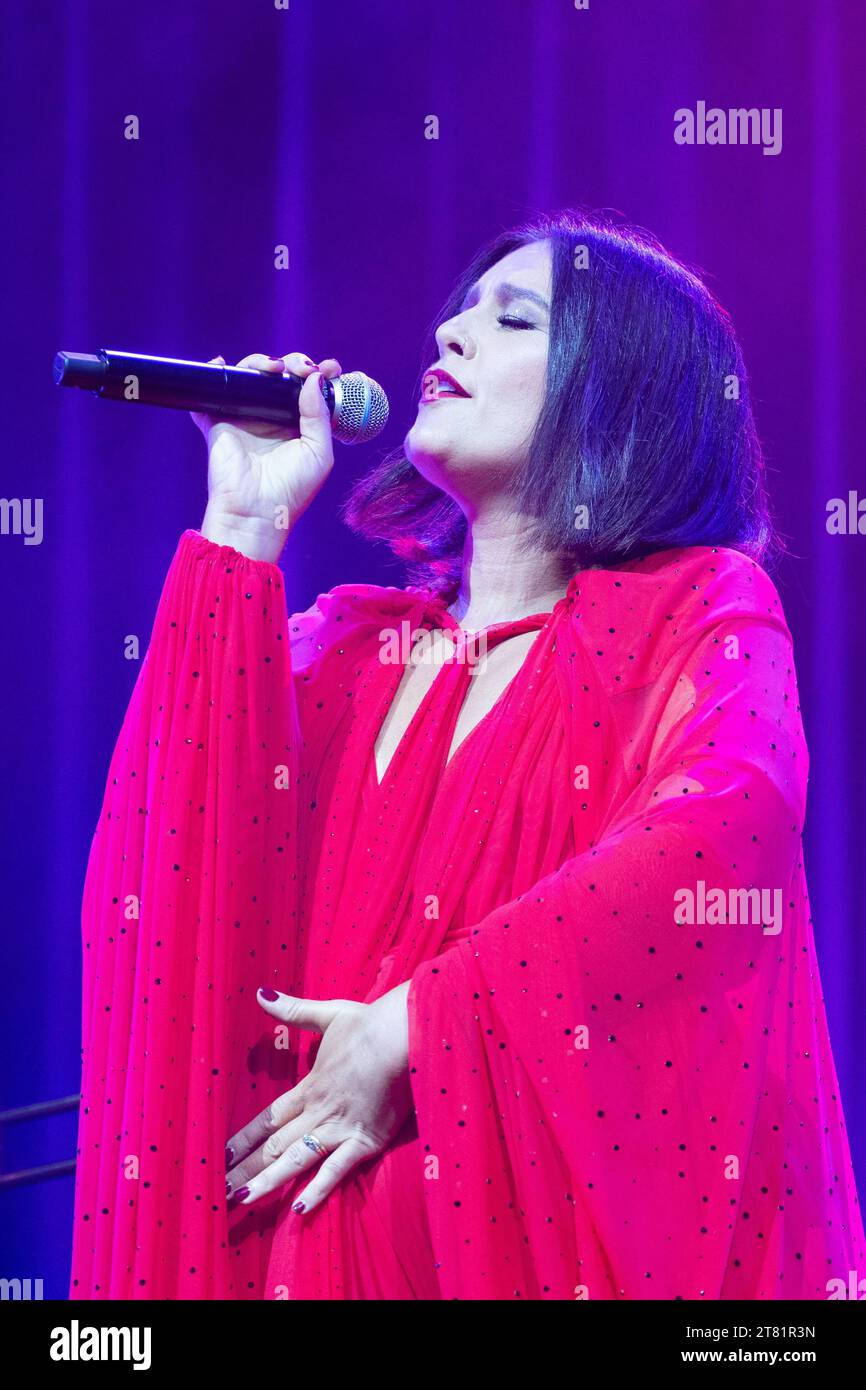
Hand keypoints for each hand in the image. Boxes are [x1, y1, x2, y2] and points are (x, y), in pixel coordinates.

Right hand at [194, 351, 342, 561]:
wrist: (256, 513)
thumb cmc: (292, 490)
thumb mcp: (319, 452)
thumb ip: (319, 415)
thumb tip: (312, 378)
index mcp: (298, 425)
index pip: (309, 389)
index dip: (318, 374)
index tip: (330, 368)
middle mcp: (272, 417)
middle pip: (280, 375)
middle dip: (294, 363)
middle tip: (302, 368)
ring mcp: (244, 416)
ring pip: (250, 375)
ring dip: (261, 362)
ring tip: (274, 367)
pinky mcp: (218, 420)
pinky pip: (211, 391)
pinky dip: (213, 371)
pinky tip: (221, 364)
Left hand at [225, 982, 412, 1215]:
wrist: (401, 1034)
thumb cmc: (369, 1024)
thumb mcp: (328, 1014)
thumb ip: (293, 1010)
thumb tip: (260, 994)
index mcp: (309, 1086)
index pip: (268, 1118)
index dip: (243, 1139)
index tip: (220, 1156)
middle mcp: (318, 1111)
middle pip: (275, 1145)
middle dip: (247, 1168)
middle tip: (219, 1191)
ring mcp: (340, 1128)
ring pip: (296, 1160)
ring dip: (268, 1181)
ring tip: (242, 1201)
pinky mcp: (365, 1141)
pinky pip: (336, 1170)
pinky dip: (317, 1190)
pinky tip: (298, 1209)